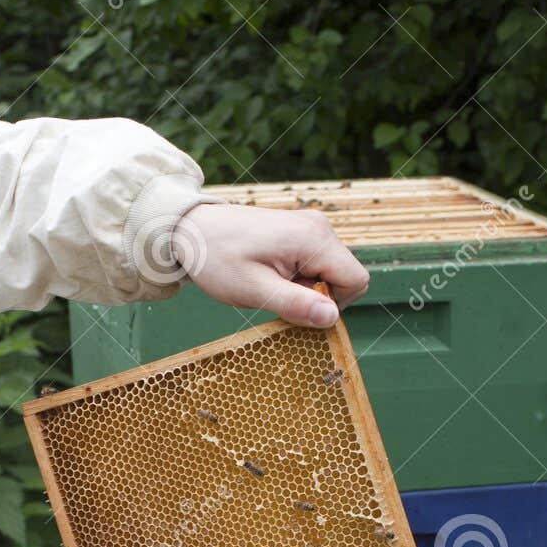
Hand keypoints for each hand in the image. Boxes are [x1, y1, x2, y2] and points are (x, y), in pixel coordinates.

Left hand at [171, 202, 368, 326]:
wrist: (190, 229)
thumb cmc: (217, 258)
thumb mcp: (254, 289)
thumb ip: (296, 304)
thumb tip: (332, 319)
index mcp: (314, 238)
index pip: (356, 281)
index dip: (332, 304)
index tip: (295, 305)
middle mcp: (320, 227)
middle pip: (345, 277)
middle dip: (316, 296)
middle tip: (275, 294)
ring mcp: (311, 227)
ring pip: (330, 272)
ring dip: (305, 288)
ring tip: (268, 282)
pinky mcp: (301, 231)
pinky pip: (316, 263)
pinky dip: (298, 277)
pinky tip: (269, 274)